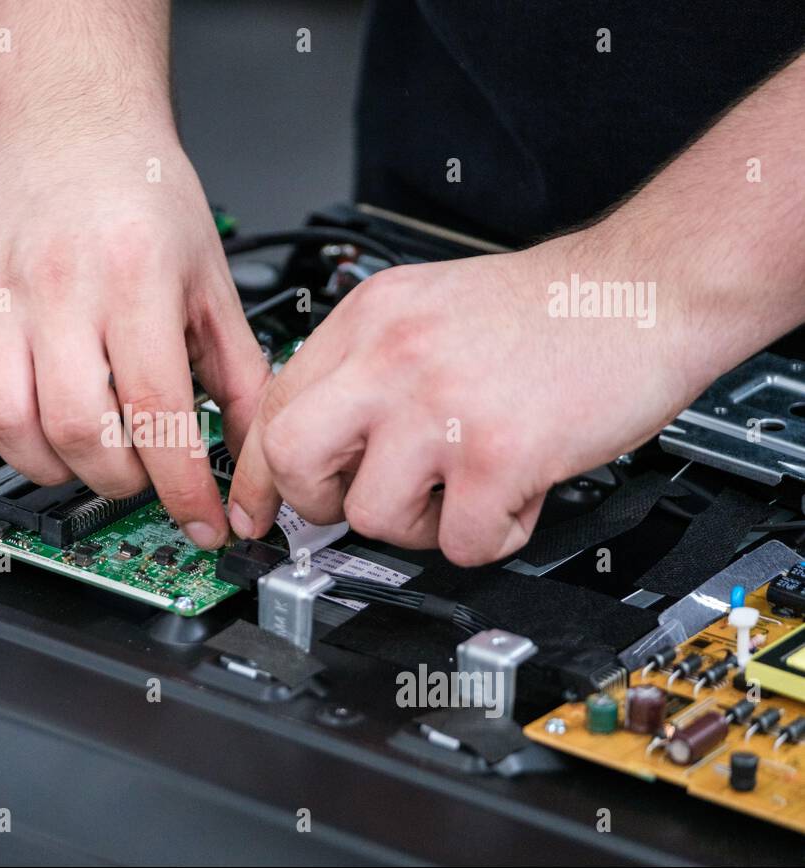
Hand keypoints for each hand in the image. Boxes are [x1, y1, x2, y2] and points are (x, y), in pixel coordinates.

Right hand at [0, 130, 268, 548]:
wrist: (74, 123)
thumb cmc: (141, 194)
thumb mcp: (210, 280)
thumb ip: (241, 373)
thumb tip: (256, 457)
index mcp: (135, 280)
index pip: (158, 413)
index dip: (184, 486)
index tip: (200, 522)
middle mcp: (61, 288)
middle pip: (80, 429)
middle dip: (120, 480)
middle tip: (139, 474)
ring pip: (4, 420)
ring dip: (47, 462)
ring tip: (79, 451)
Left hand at [227, 230, 707, 565]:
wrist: (645, 291)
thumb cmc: (549, 309)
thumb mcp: (428, 310)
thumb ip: (368, 367)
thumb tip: (321, 441)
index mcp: (369, 318)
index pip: (273, 404)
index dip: (258, 474)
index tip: (257, 511)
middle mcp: (391, 355)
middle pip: (290, 457)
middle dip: (315, 502)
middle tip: (362, 500)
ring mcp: (440, 404)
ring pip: (370, 515)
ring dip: (418, 526)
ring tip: (463, 492)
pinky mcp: (498, 453)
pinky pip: (459, 543)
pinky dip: (488, 536)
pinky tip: (512, 497)